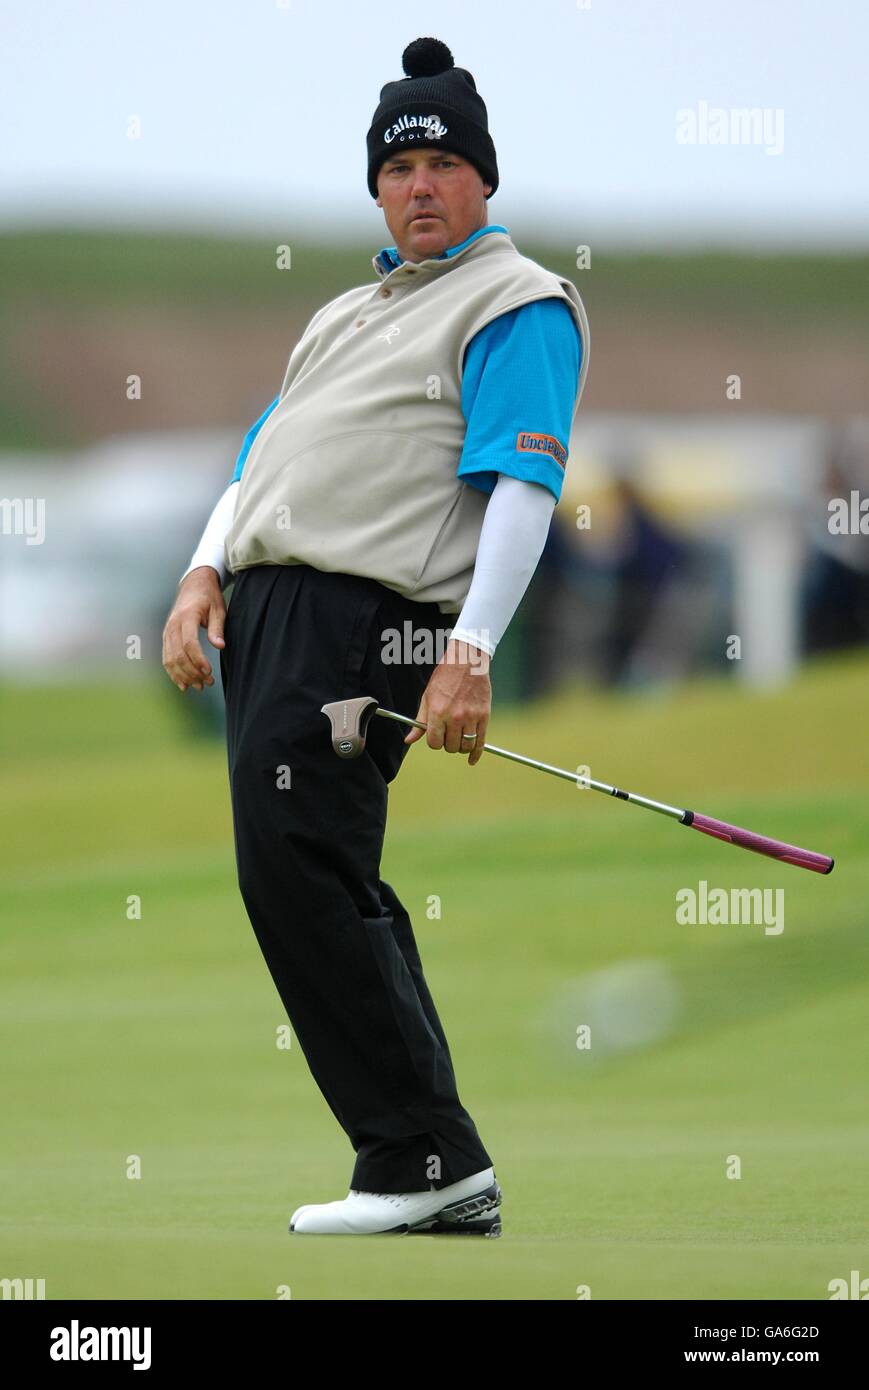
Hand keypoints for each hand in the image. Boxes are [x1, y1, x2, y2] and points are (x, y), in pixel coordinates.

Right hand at [162, 567, 225, 691]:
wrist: (193, 585)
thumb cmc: (209, 597)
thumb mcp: (218, 609)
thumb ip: (217, 628)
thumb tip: (220, 646)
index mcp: (186, 616)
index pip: (189, 643)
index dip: (198, 660)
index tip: (209, 672)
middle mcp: (173, 625)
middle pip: (178, 655)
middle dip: (192, 672)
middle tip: (208, 683)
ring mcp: (167, 631)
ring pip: (170, 659)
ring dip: (184, 676)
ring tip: (200, 686)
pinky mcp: (166, 637)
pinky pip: (166, 658)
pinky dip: (174, 673)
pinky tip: (184, 684)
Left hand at [403, 638, 490, 765]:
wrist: (466, 662)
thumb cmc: (444, 678)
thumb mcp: (427, 698)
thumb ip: (420, 722)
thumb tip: (409, 740)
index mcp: (438, 713)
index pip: (434, 743)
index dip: (434, 742)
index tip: (436, 737)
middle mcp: (454, 717)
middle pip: (450, 747)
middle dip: (447, 744)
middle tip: (448, 735)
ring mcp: (471, 717)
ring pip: (465, 746)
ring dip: (460, 747)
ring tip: (458, 739)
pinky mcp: (484, 716)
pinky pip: (481, 742)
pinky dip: (476, 754)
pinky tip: (471, 759)